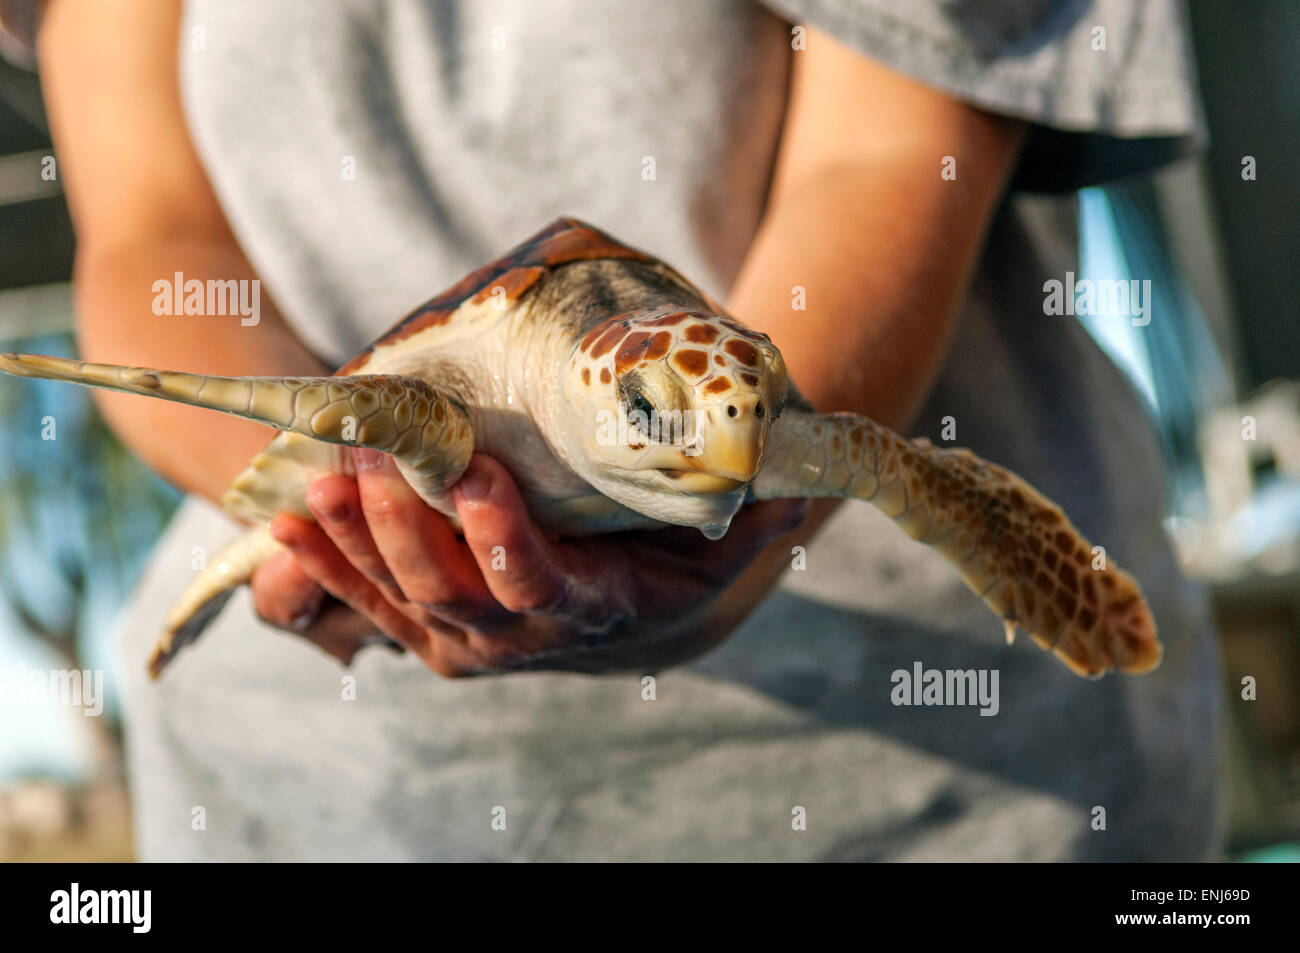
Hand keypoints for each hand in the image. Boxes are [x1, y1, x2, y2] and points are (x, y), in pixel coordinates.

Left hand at [250, 449, 805, 675]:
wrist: (634, 607)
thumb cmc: (672, 551)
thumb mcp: (717, 531)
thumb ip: (747, 507)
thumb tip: (793, 487)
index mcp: (590, 604)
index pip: (538, 584)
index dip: (501, 537)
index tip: (475, 472)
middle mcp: (522, 636)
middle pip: (450, 590)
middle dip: (405, 523)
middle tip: (376, 450)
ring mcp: (469, 639)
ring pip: (399, 597)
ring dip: (354, 538)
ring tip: (322, 474)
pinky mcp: (430, 629)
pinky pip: (368, 602)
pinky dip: (327, 563)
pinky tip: (289, 517)